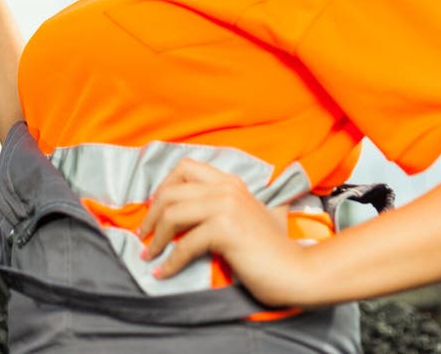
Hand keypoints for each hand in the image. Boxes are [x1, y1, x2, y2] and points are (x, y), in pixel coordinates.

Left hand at [138, 158, 307, 306]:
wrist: (296, 270)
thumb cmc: (271, 250)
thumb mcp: (246, 216)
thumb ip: (223, 207)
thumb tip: (186, 216)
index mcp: (230, 181)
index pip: (185, 167)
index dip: (163, 186)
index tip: (154, 209)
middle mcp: (227, 187)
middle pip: (172, 190)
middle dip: (151, 213)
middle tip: (144, 235)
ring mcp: (226, 206)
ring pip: (173, 213)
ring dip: (155, 237)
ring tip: (148, 254)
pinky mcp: (226, 229)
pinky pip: (184, 244)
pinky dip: (169, 261)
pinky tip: (163, 273)